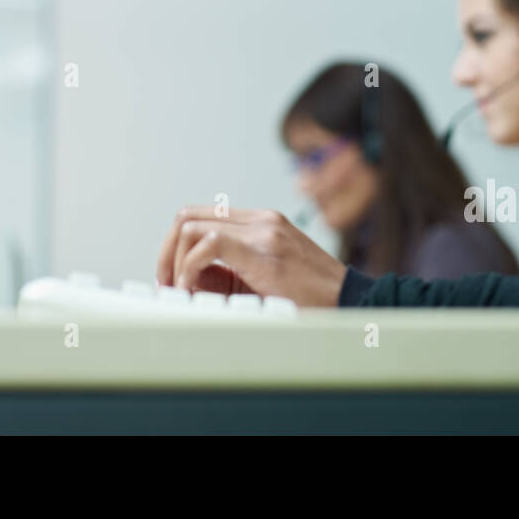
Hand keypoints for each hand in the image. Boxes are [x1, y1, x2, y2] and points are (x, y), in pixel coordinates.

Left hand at [155, 206, 346, 306]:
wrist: (351, 302)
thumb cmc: (313, 297)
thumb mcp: (265, 278)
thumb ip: (230, 272)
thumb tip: (189, 281)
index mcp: (260, 222)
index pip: (200, 216)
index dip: (175, 246)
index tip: (171, 276)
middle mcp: (260, 219)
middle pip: (187, 216)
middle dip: (167, 252)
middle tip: (168, 284)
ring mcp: (263, 231)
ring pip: (191, 226)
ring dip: (177, 261)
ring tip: (184, 290)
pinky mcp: (266, 249)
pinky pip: (209, 244)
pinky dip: (191, 267)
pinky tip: (197, 290)